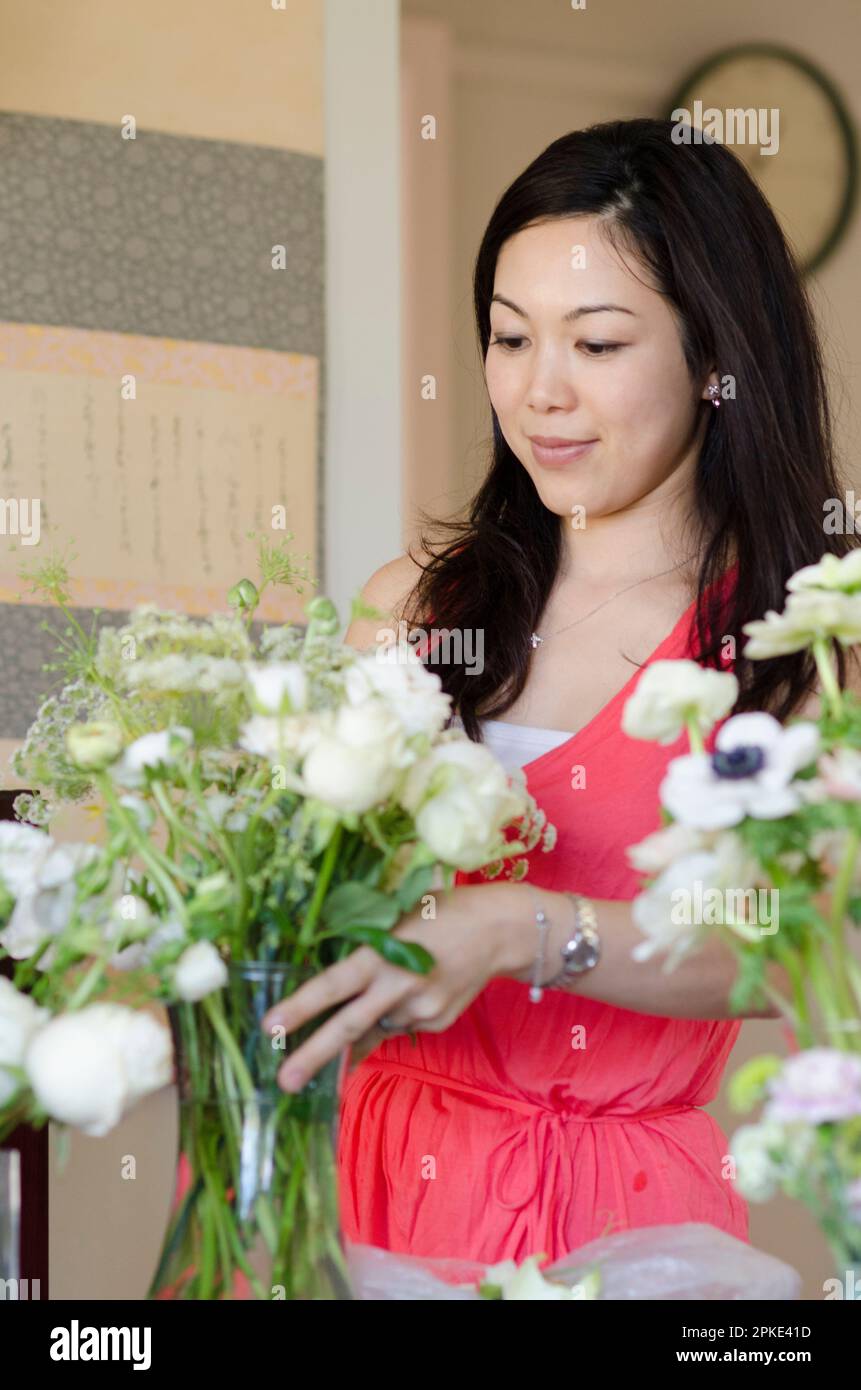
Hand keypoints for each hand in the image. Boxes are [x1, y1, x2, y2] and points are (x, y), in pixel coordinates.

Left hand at [260, 882, 516, 1092]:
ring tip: (387, 993)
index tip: (269, 1026)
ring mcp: (421, 1010)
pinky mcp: (437, 1023)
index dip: (299, 1007)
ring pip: (376, 1025)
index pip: (333, 986)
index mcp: (384, 955)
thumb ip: (370, 950)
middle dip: (312, 1056)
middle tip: (283, 1082)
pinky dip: (397, 1012)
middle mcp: (400, 987)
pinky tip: (416, 989)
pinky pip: (402, 1024)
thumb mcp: (398, 919)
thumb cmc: (441, 911)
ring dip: (364, 1023)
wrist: (500, 930)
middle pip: (348, 1026)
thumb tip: (336, 983)